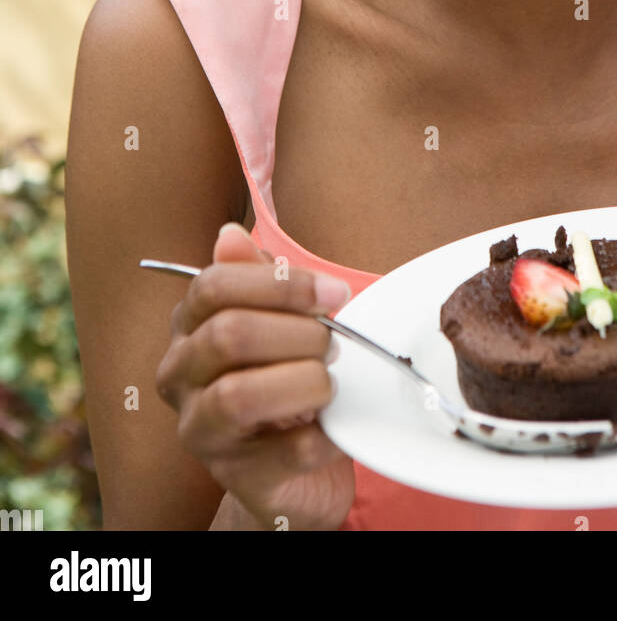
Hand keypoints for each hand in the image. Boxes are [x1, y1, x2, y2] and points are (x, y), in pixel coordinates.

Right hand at [156, 223, 355, 529]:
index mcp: (189, 328)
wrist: (297, 471)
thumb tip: (228, 235)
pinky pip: (285, 450)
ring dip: (304, 381)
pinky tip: (336, 425)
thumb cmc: (287, 379)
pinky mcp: (238, 479)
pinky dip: (324, 433)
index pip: (212, 285)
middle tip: (333, 343)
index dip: (280, 283)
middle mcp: (180, 378)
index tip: (333, 293)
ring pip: (239, 395)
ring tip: (330, 384)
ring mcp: (202, 432)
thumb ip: (258, 278)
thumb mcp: (279, 321)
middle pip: (228, 334)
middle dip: (298, 332)